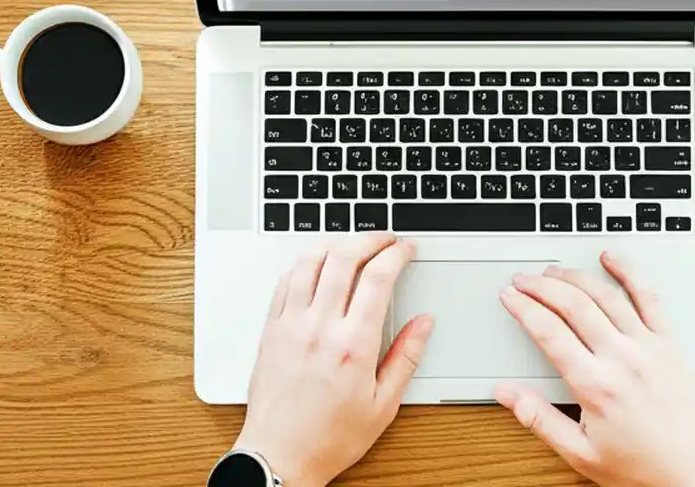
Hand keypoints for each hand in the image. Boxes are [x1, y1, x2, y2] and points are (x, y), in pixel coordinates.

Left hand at [235, 233, 432, 486]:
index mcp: (353, 345)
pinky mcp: (270, 330)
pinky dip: (304, 264)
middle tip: (385, 239)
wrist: (279, 455)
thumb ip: (406, 358)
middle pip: (344, 256)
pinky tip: (317, 266)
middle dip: (370, 238)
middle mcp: (319, 327)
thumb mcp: (383, 405)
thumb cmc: (329, 437)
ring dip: (335, 244)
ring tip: (352, 245)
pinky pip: (285, 281)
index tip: (407, 248)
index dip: (397, 253)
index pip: (378, 277)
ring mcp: (290, 325)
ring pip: (309, 261)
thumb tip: (424, 324)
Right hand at [495, 252, 694, 486]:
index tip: (509, 297)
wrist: (694, 471)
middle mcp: (622, 359)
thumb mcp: (580, 453)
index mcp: (596, 386)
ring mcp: (648, 347)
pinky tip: (612, 258)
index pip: (549, 331)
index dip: (523, 308)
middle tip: (522, 279)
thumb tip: (506, 394)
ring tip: (553, 270)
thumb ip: (539, 419)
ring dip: (575, 276)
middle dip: (541, 285)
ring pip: (605, 295)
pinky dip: (629, 272)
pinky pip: (649, 297)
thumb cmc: (642, 467)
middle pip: (573, 305)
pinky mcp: (669, 344)